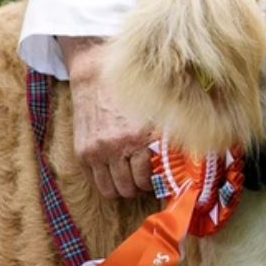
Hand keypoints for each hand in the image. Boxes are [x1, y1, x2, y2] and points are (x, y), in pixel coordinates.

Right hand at [60, 37, 153, 198]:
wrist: (96, 75)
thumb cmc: (130, 92)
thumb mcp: (154, 111)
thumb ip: (164, 136)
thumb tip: (184, 160)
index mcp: (138, 138)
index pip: (146, 179)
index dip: (153, 183)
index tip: (156, 177)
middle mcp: (116, 147)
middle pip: (128, 189)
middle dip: (137, 187)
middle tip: (142, 179)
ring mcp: (96, 151)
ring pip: (110, 190)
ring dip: (121, 188)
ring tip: (128, 177)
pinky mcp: (81, 151)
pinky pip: (94, 181)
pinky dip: (105, 180)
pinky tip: (113, 169)